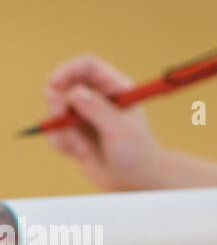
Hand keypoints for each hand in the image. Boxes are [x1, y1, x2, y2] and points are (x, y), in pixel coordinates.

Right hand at [42, 53, 166, 190]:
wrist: (133, 179)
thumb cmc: (136, 151)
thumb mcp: (120, 130)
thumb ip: (98, 110)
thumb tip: (75, 92)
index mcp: (115, 87)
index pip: (87, 65)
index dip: (68, 69)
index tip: (53, 83)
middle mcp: (96, 96)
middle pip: (62, 83)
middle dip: (56, 101)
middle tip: (60, 117)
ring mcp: (82, 114)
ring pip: (54, 111)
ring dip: (63, 132)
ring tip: (83, 148)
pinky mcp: (71, 131)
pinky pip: (53, 132)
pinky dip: (62, 144)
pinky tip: (82, 153)